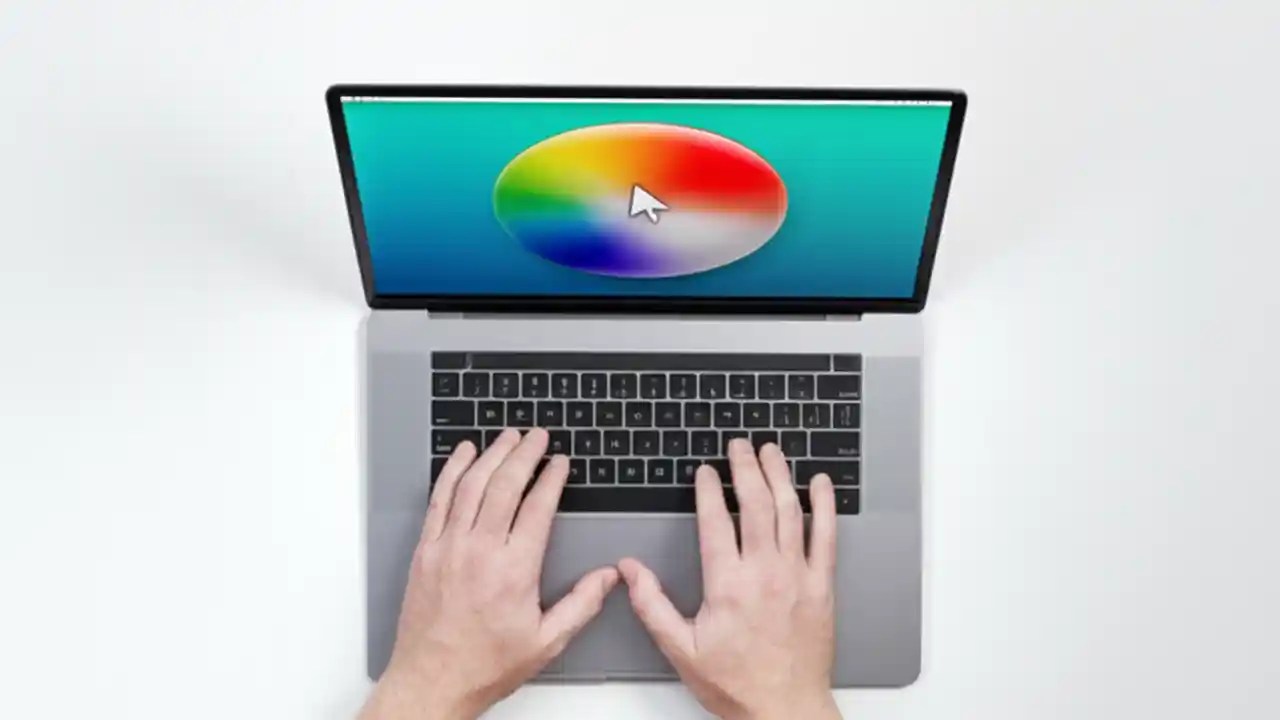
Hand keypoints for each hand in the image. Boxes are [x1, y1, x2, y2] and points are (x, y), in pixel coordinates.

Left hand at [361, 428, 618, 719]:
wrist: (432, 681)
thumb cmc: (485, 665)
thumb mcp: (546, 642)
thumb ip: (581, 604)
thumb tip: (608, 577)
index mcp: (514, 570)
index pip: (537, 507)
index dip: (552, 478)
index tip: (560, 463)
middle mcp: (479, 551)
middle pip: (505, 485)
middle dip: (525, 454)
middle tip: (538, 436)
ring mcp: (448, 547)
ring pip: (471, 485)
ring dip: (492, 455)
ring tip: (508, 437)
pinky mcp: (426, 550)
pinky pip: (439, 499)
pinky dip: (452, 471)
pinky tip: (462, 455)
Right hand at [619, 439, 840, 719]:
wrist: (785, 709)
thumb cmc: (736, 684)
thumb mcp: (681, 649)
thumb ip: (653, 605)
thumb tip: (629, 570)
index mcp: (728, 585)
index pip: (716, 521)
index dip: (709, 490)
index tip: (704, 472)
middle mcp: (765, 573)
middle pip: (756, 505)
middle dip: (745, 468)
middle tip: (739, 446)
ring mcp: (798, 576)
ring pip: (790, 512)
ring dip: (779, 476)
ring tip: (770, 452)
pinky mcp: (822, 586)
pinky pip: (827, 536)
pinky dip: (824, 506)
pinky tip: (819, 484)